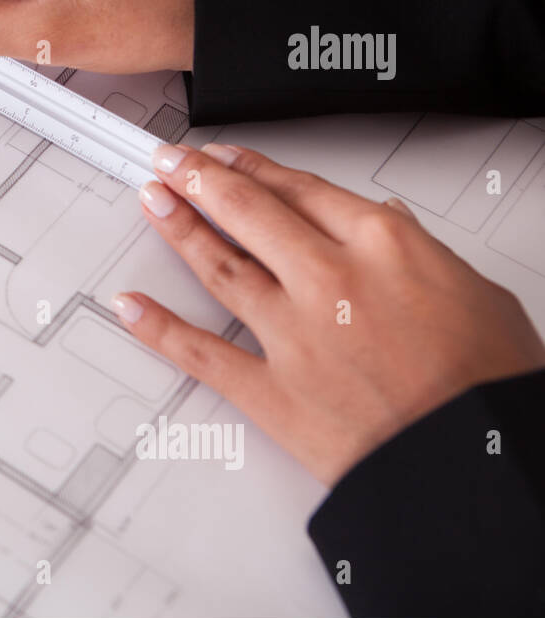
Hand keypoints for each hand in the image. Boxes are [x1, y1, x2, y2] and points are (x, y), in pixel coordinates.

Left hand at [112, 143, 544, 485]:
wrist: (475, 460)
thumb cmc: (488, 385)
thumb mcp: (478, 293)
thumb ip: (424, 254)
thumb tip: (393, 228)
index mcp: (384, 246)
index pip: (301, 189)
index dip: (254, 167)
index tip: (226, 156)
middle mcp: (329, 280)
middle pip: (248, 213)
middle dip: (200, 179)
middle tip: (169, 163)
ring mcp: (293, 334)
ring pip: (220, 266)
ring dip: (179, 229)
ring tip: (151, 201)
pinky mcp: (270, 389)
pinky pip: (200, 352)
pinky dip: (157, 328)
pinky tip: (130, 305)